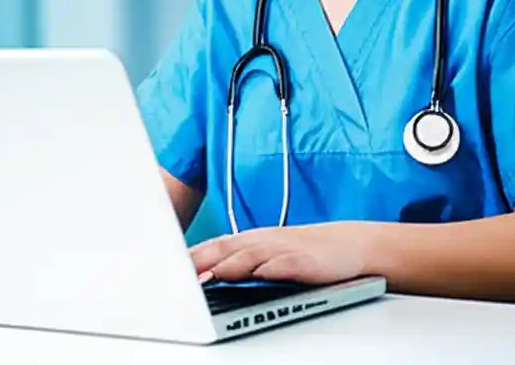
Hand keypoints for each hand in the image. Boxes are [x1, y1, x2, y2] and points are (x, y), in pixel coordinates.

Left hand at [190, 222, 372, 284]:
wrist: (349, 244)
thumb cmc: (302, 250)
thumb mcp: (266, 252)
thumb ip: (236, 261)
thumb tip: (201, 273)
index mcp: (250, 240)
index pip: (213, 246)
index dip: (189, 256)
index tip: (166, 268)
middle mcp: (263, 241)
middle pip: (226, 248)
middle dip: (202, 260)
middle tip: (179, 274)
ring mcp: (284, 249)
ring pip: (253, 255)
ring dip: (232, 264)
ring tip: (213, 274)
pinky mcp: (306, 261)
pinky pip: (287, 264)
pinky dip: (272, 268)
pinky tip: (261, 274)